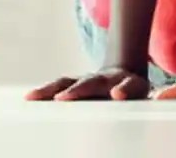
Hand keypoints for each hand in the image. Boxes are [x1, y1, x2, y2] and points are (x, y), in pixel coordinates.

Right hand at [25, 66, 150, 100]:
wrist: (126, 73)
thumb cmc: (135, 92)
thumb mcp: (145, 96)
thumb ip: (142, 99)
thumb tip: (145, 101)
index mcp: (128, 83)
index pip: (127, 86)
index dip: (122, 90)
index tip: (117, 94)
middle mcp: (106, 79)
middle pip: (92, 82)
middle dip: (78, 89)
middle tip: (64, 98)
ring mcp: (88, 79)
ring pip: (69, 81)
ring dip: (52, 89)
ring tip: (35, 97)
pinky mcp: (74, 84)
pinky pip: (57, 87)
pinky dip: (44, 92)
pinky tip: (29, 98)